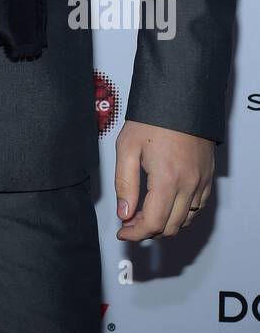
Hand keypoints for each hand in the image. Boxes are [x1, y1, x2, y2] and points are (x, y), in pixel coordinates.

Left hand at [114, 120, 214, 240]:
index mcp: (167, 179)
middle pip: (170, 227)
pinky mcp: (208, 177)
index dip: (135, 233)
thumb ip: (124, 184)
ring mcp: (201, 181)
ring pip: (185, 220)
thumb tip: (124, 213)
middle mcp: (189, 184)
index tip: (123, 231)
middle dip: (147, 231)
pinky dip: (181, 214)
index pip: (153, 223)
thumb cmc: (153, 119)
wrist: (180, 99)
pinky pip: (198, 207)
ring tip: (145, 213)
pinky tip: (166, 205)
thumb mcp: (127, 149)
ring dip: (165, 224)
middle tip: (130, 221)